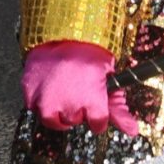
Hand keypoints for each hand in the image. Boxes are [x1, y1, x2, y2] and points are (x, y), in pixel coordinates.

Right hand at [21, 41, 139, 134]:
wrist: (61, 31)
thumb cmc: (88, 52)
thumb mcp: (109, 76)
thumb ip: (118, 108)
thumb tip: (133, 131)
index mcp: (92, 101)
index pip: (98, 125)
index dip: (98, 114)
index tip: (95, 103)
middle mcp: (69, 106)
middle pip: (75, 121)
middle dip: (78, 109)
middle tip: (78, 88)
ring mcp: (47, 101)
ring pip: (54, 121)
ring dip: (59, 110)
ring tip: (64, 90)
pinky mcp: (30, 94)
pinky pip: (35, 108)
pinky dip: (41, 101)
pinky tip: (49, 85)